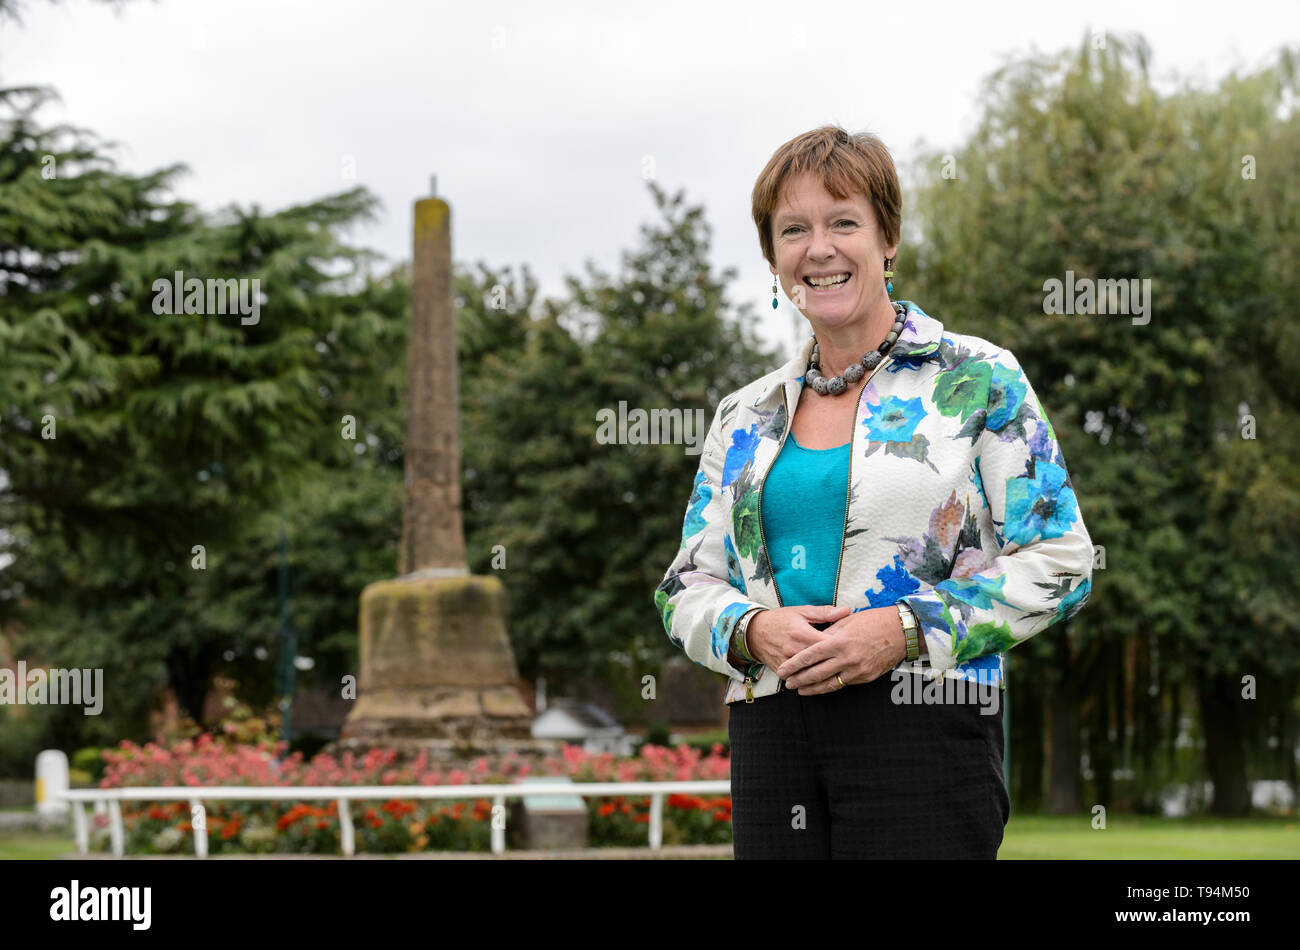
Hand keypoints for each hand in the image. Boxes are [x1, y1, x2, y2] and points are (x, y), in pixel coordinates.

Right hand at [744, 604, 853, 671]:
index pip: (828, 644)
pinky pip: (800, 678)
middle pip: (822, 661)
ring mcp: (787, 662)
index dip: (843, 646)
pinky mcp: (782, 671)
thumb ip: (825, 612)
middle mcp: (794, 650)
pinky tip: (825, 679)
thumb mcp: (801, 611)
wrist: (754, 632)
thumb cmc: (780, 619)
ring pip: (811, 673)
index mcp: (801, 633)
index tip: (855, 646)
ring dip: (827, 674)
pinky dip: (812, 679)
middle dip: (838, 662)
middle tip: (854, 662)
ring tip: (843, 673)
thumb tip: (847, 610)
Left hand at [776, 606, 906, 694]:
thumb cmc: (873, 621)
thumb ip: (828, 632)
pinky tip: (820, 688)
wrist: (901, 632)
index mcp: (839, 642)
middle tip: (787, 683)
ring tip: (800, 690)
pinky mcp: (865, 677)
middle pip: (817, 673)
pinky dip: (829, 687)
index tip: (783, 670)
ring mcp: (857, 670)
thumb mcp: (847, 621)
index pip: (810, 656)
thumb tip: (813, 641)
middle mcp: (847, 658)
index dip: (794, 665)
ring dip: (812, 688)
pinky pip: (843, 684)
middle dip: (799, 680)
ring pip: (829, 683)